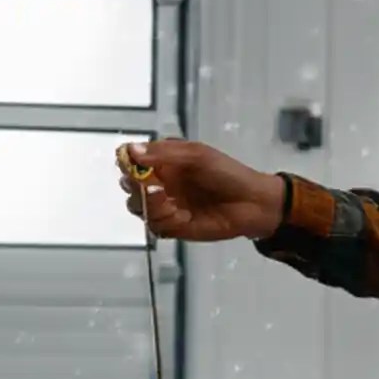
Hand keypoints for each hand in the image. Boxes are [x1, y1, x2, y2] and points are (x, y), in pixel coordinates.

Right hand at [116, 139, 286, 240]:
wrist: (252, 204)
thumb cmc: (226, 173)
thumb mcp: (197, 156)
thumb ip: (163, 154)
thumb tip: (129, 150)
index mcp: (164, 162)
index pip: (131, 161)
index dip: (127, 164)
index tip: (132, 167)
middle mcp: (160, 183)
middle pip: (129, 187)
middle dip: (134, 188)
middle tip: (152, 188)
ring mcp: (166, 206)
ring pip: (138, 208)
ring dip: (150, 206)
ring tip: (171, 203)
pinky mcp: (174, 227)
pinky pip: (155, 227)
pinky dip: (163, 221)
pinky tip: (181, 216)